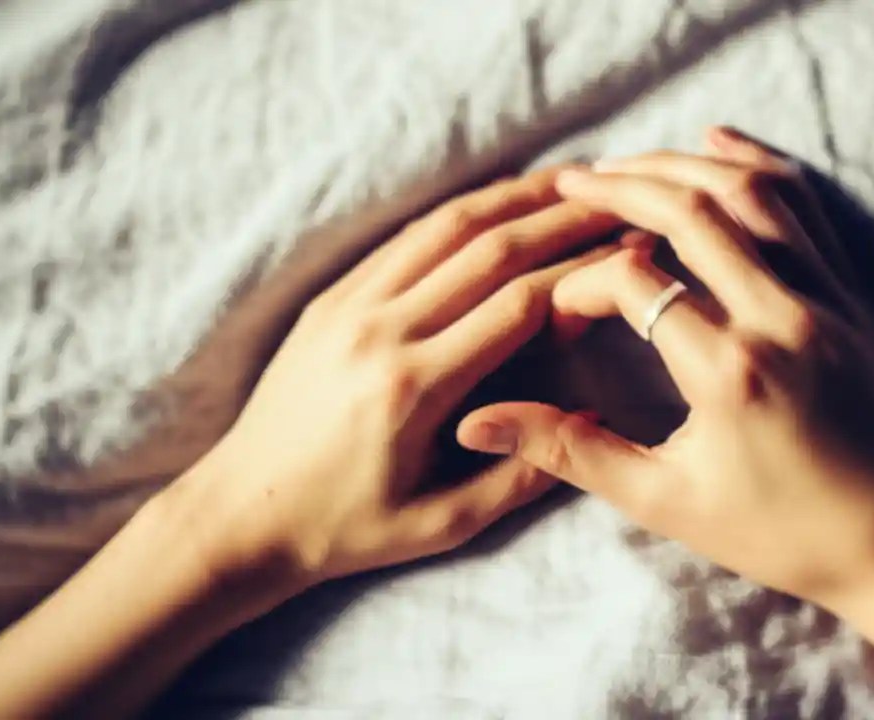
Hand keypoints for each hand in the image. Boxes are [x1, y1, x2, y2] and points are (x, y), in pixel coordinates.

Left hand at [169, 168, 619, 613]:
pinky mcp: (329, 300)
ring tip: (567, 183)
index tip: (629, 253)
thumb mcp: (442, 525)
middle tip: (617, 201)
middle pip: (489, 250)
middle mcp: (382, 332)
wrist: (243, 513)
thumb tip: (593, 423)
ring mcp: (349, 307)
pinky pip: (403, 240)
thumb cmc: (345, 529)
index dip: (582, 273)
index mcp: (415, 387)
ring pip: (444, 229)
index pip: (519, 305)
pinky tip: (494, 204)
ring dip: (511, 199)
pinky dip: (457, 214)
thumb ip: (520, 476)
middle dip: (561, 220)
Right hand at [457, 130, 873, 609]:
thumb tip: (479, 422)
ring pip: (750, 192)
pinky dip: (759, 164)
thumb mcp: (668, 502)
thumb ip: (572, 451)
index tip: (561, 312)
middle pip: (689, 211)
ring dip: (682, 164)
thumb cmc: (789, 534)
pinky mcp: (857, 294)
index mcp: (728, 371)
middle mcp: (781, 316)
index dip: (580, 286)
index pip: (633, 283)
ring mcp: (828, 297)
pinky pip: (807, 206)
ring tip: (628, 163)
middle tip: (570, 181)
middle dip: (620, 186)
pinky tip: (720, 142)